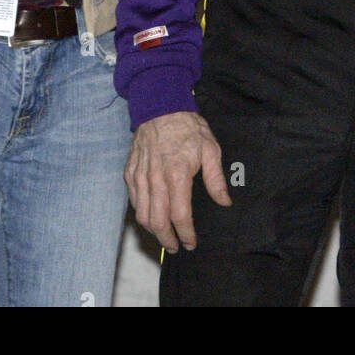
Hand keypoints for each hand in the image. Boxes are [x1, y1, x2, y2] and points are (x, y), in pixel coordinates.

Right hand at [125, 110, 231, 251]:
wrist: (161, 107)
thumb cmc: (188, 128)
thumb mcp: (211, 149)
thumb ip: (216, 179)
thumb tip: (224, 202)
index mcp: (177, 174)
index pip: (179, 215)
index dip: (185, 233)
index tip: (191, 242)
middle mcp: (155, 179)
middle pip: (157, 221)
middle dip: (167, 240)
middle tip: (177, 247)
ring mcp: (140, 176)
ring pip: (142, 215)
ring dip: (153, 231)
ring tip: (165, 237)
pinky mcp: (130, 173)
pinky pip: (134, 201)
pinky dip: (142, 214)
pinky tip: (152, 217)